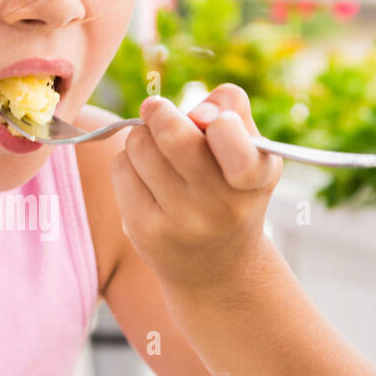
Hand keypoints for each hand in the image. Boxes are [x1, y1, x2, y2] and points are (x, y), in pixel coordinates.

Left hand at [109, 83, 282, 292]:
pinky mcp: (145, 230)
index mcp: (255, 178)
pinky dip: (129, 161)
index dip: (215, 118)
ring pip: (140, 145)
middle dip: (160, 113)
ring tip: (158, 150)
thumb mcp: (252, 150)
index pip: (230, 135)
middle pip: (172, 136)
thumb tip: (195, 109)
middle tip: (156, 109)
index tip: (208, 120)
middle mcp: (220, 205)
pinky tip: (145, 175)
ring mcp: (180, 221)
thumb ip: (233, 109)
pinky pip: (121, 168)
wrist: (216, 267)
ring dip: (143, 136)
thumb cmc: (232, 189)